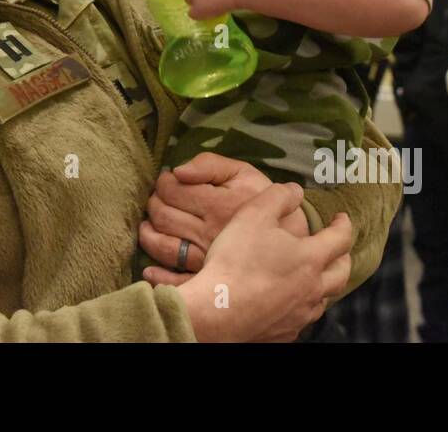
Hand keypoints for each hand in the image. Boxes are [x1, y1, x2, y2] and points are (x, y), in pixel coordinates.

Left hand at [138, 154, 307, 272]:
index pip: (172, 189)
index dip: (163, 182)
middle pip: (163, 216)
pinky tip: (150, 269)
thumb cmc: (270, 206)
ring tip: (152, 226)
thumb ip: (212, 165)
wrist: (298, 247)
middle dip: (154, 203)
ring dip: (148, 235)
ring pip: (163, 247)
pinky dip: (157, 277)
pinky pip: (175, 282)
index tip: (168, 182)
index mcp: (217, 205)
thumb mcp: (247, 175)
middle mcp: (208, 233)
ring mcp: (206, 260)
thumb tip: (178, 170)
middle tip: (159, 200)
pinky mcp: (210, 282)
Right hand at [170, 184, 352, 342]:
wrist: (217, 311)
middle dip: (343, 258)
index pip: (340, 239)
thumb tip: (296, 190)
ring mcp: (299, 315)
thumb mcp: (254, 214)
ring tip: (314, 278)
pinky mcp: (284, 333)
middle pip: (341, 274)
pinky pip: (301, 319)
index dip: (343, 225)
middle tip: (338, 250)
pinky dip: (301, 308)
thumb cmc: (236, 261)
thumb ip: (278, 196)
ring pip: (323, 300)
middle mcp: (312, 289)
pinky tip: (288, 304)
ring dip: (323, 285)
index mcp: (310, 258)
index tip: (341, 218)